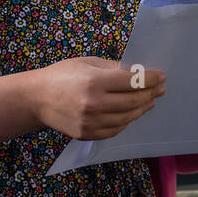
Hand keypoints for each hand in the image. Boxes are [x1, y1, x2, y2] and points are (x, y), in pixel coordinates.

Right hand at [34, 57, 165, 138]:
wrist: (36, 99)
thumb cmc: (62, 75)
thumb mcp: (87, 63)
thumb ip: (113, 68)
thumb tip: (138, 72)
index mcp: (94, 82)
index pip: (132, 81)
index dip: (150, 79)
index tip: (161, 76)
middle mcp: (93, 104)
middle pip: (133, 101)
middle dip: (150, 94)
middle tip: (160, 89)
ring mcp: (90, 122)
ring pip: (127, 118)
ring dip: (142, 108)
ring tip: (150, 101)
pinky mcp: (86, 134)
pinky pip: (115, 129)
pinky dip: (127, 121)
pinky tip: (132, 113)